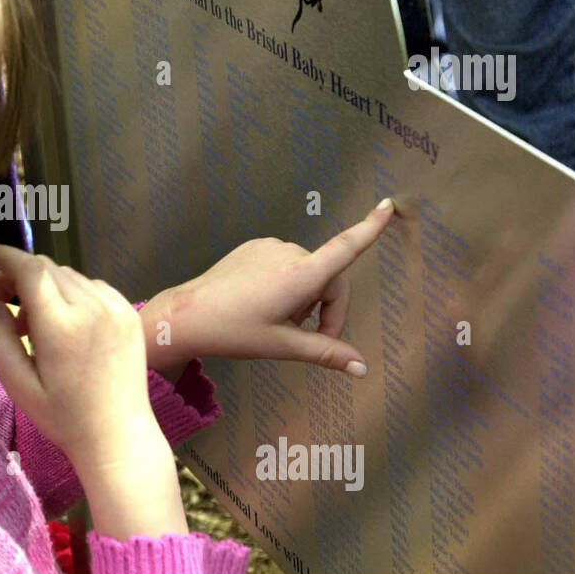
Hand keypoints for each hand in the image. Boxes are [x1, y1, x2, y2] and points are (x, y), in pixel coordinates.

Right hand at [0, 246, 155, 462]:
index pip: (29, 268)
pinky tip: (62, 323)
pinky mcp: (129, 311)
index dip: (1, 256)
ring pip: (67, 275)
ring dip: (41, 287)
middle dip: (14, 277)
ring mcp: (116, 307)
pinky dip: (69, 293)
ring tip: (30, 324)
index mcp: (62, 326)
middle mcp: (92, 307)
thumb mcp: (18, 386)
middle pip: (45, 268)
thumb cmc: (64, 417)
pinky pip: (91, 286)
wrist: (118, 435)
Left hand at [146, 198, 395, 375]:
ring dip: (306, 298)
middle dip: (327, 309)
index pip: (345, 248)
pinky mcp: (255, 247)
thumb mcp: (283, 345)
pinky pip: (286, 264)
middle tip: (309, 340)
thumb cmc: (234, 331)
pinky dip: (288, 284)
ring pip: (308, 272)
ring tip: (279, 322)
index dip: (370, 228)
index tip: (386, 205)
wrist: (188, 315)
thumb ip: (326, 352)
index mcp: (300, 275)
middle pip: (330, 278)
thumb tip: (362, 367)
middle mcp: (288, 253)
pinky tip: (264, 304)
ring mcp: (270, 247)